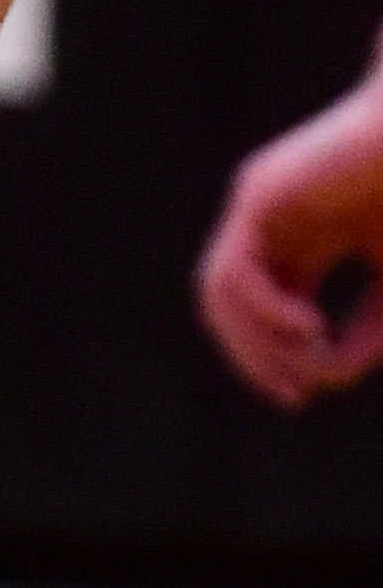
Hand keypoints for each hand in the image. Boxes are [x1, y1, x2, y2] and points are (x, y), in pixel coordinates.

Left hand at [195, 69, 382, 407]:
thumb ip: (370, 327)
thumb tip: (328, 373)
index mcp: (296, 237)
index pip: (256, 309)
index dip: (266, 358)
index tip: (302, 394)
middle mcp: (266, 222)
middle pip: (225, 305)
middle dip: (252, 356)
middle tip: (293, 395)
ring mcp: (257, 204)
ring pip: (220, 292)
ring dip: (254, 340)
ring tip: (307, 360)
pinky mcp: (261, 193)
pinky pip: (236, 269)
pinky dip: (264, 309)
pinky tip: (308, 328)